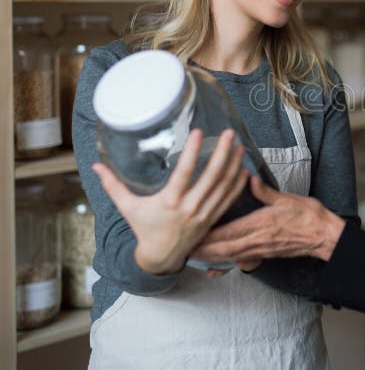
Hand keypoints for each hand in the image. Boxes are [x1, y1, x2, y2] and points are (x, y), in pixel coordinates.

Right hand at [94, 129, 248, 274]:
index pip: (184, 173)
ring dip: (233, 165)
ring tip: (240, 146)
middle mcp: (190, 207)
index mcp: (169, 202)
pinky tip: (244, 168)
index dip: (193, 152)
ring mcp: (204, 214)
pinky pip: (229, 200)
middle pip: (211, 177)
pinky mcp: (213, 219)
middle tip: (230, 134)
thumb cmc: (144, 229)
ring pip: (224, 187)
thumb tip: (95, 165)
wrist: (161, 257)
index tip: (200, 132)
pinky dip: (238, 184)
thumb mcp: (128, 207)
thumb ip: (113, 185)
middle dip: (222, 154)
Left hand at [192, 175, 345, 263]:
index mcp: (261, 223)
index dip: (209, 234)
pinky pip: (240, 262)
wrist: (324, 236)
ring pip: (229, 257)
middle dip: (202, 250)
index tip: (192, 232)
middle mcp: (258, 240)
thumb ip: (265, 191)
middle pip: (224, 248)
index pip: (229, 231)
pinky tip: (214, 270)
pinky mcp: (265, 255)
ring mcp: (261, 250)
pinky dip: (225, 266)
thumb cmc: (309, 216)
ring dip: (210, 258)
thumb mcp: (287, 198)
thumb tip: (251, 178)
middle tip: (183, 248)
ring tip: (192, 257)